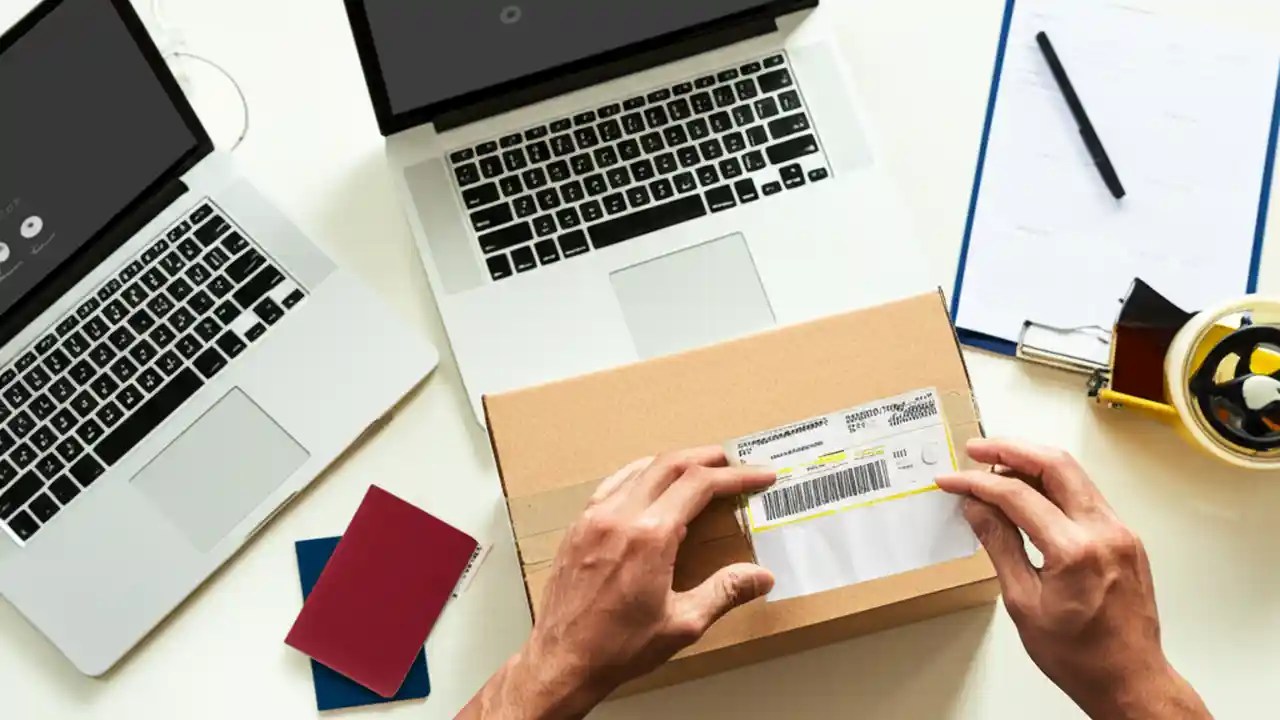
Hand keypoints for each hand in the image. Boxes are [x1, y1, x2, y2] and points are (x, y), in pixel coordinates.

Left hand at [459, 447, 776, 719]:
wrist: (562, 660)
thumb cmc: (620, 647)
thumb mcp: (682, 624)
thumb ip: (725, 592)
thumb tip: (762, 576)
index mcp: (650, 536)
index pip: (699, 485)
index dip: (735, 476)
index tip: (760, 476)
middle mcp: (619, 516)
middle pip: (670, 465)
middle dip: (707, 459)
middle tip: (734, 463)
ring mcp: (593, 517)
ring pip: (640, 469)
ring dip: (674, 463)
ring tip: (699, 468)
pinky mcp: (578, 526)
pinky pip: (613, 484)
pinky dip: (640, 475)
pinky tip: (650, 483)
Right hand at [937, 438, 1209, 719]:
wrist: (1129, 679)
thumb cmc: (1079, 655)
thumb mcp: (1023, 602)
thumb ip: (1000, 546)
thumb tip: (977, 508)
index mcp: (1075, 551)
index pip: (1017, 495)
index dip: (976, 483)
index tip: (952, 481)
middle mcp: (1104, 532)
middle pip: (1055, 464)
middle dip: (1010, 449)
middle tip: (976, 449)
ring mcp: (1120, 531)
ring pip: (1073, 474)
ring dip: (1033, 463)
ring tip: (996, 468)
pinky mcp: (1125, 537)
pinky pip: (1085, 496)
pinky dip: (1053, 486)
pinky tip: (1029, 495)